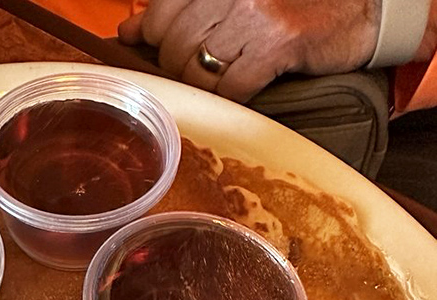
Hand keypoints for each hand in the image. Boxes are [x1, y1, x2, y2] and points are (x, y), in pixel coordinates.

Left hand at [119, 0, 381, 101]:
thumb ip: (179, 10)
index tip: (153, 50)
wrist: (361, 6)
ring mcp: (255, 13)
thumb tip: (130, 31)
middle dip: (180, 69)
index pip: (160, 12)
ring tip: (224, 80)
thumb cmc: (292, 3)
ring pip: (199, 70)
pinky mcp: (279, 42)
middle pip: (175, 46)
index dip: (151, 39)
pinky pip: (232, 87)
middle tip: (200, 71)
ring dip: (206, 87)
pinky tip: (243, 90)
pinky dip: (232, 98)